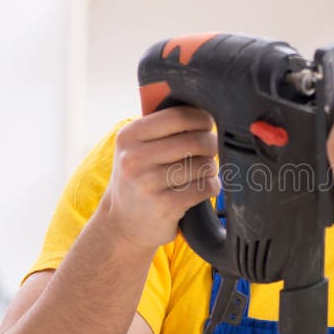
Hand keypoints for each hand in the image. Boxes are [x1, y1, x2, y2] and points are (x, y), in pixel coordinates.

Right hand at [100, 106, 219, 248]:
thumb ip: (163, 128)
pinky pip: (205, 187)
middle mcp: (135, 158)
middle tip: (209, 150)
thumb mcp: (137, 149)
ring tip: (201, 172)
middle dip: (211, 144)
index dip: (201, 119)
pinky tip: (202, 188)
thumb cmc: (139, 179)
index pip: (178, 116)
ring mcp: (148, 183)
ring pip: (204, 165)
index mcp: (129, 136)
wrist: (123, 225)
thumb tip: (204, 108)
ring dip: (210, 169)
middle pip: (195, 140)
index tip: (207, 125)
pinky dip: (211, 187)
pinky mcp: (165, 206)